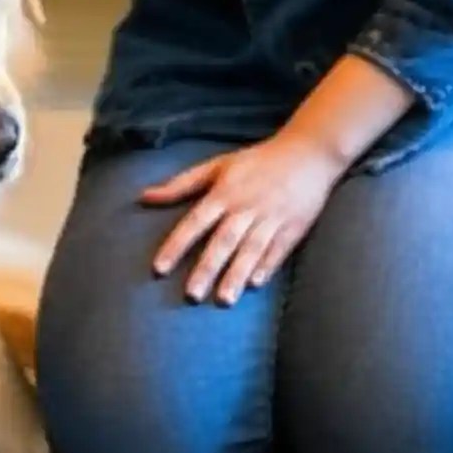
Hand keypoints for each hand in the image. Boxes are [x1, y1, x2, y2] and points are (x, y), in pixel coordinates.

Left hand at [140, 133, 347, 304]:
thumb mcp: (216, 166)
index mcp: (224, 193)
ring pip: (250, 250)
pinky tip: (255, 285)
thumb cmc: (257, 162)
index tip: (159, 269)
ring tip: (223, 300)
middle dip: (207, 269)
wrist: (309, 152)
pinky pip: (278, 250)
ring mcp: (271, 218)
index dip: (176, 246)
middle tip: (191, 295)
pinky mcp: (294, 227)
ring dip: (236, 275)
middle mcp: (245, 207)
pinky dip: (267, 266)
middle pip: (222, 242)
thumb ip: (180, 184)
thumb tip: (143, 196)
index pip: (194, 223)